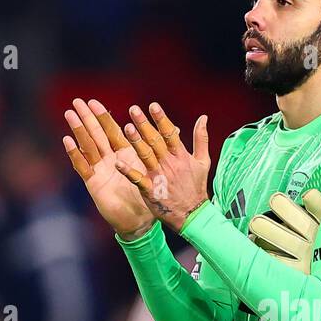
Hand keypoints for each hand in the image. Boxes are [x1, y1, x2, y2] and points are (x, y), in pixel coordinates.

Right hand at [63, 99, 156, 239]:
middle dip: (87, 118)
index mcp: (125, 154)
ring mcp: (100, 170)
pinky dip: (75, 153)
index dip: (103, 117)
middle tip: (77, 101)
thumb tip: (176, 128)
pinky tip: (68, 141)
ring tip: (70, 114)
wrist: (141, 221)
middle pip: (96, 134)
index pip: (112, 131)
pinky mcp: (94, 183)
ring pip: (87, 146)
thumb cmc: (149, 195)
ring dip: (79, 130)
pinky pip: (83, 166)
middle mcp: (110, 159)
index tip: (94, 102)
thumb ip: (163, 148)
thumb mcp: (156, 169)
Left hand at [118, 103, 210, 232]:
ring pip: (146, 156)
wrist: (192, 214)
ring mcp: (159, 176)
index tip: (152, 106)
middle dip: (144, 125)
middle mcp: (170, 164)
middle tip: (133, 110)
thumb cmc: (196, 187)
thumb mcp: (203, 161)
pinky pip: (137, 179)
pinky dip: (128, 171)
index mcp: (181, 156)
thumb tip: (203, 117)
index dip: (161, 119)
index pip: (170, 133)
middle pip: (155, 141)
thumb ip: (201, 138)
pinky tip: (117, 162)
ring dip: (136, 142)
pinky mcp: (150, 190)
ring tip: (127, 128)